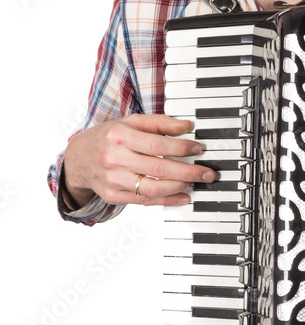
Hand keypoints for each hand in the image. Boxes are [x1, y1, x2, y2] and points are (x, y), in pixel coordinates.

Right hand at [62, 114, 214, 208]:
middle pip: (159, 168)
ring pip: (153, 188)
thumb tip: (186, 126)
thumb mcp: (129, 122)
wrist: (77, 159)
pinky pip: (145, 201)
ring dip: (179, 187)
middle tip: (207, 172)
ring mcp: (113, 180)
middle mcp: (114, 159)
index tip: (198, 148)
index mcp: (118, 136)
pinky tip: (182, 196)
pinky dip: (167, 200)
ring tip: (196, 183)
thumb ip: (158, 123)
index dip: (181, 148)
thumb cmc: (107, 138)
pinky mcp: (113, 196)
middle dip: (189, 171)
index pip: (157, 144)